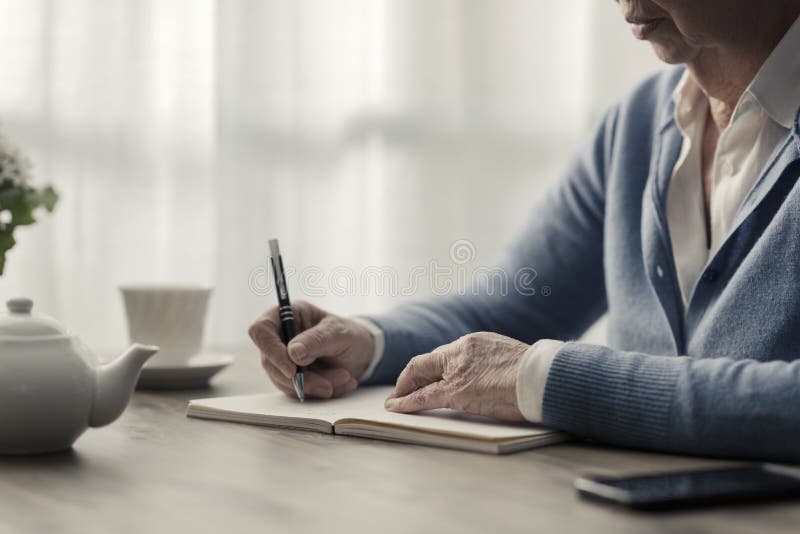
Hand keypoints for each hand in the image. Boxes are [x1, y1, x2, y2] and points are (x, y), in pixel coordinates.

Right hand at [248, 300, 374, 398]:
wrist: (362, 353)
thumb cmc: (351, 335)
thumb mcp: (340, 333)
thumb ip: (317, 340)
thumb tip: (292, 353)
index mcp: (288, 314)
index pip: (261, 330)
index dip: (271, 350)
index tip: (292, 369)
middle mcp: (281, 336)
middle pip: (270, 361)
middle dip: (301, 378)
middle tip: (329, 385)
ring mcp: (283, 358)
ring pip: (283, 380)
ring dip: (314, 386)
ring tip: (344, 378)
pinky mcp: (291, 377)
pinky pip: (296, 391)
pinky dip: (318, 392)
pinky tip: (342, 383)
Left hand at [384, 332, 527, 421]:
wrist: (542, 377)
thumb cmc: (538, 374)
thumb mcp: (511, 359)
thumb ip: (493, 364)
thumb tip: (492, 378)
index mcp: (476, 342)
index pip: (444, 353)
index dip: (430, 366)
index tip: (424, 374)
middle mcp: (462, 350)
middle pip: (426, 361)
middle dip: (411, 376)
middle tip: (401, 389)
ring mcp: (457, 370)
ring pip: (421, 376)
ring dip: (405, 389)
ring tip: (395, 401)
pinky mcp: (456, 391)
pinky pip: (423, 397)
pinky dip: (406, 403)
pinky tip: (396, 408)